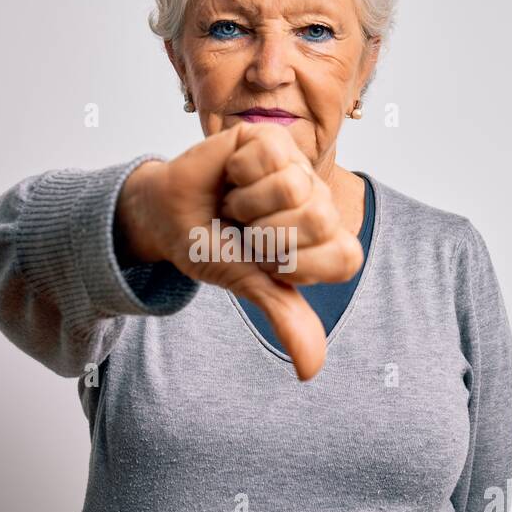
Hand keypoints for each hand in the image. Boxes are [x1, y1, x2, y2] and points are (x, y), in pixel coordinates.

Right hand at [115, 122, 361, 379]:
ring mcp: (299, 168)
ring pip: (293, 187)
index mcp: (325, 242)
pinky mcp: (273, 139)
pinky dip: (237, 172)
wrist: (166, 217)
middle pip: (318, 221)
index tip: (265, 262)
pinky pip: (269, 157)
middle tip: (245, 231)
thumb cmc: (211, 248)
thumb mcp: (248, 284)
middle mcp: (320, 203)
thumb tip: (310, 372)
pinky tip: (230, 175)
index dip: (298, 266)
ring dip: (247, 204)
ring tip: (235, 205)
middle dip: (266, 234)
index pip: (345, 258)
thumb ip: (285, 316)